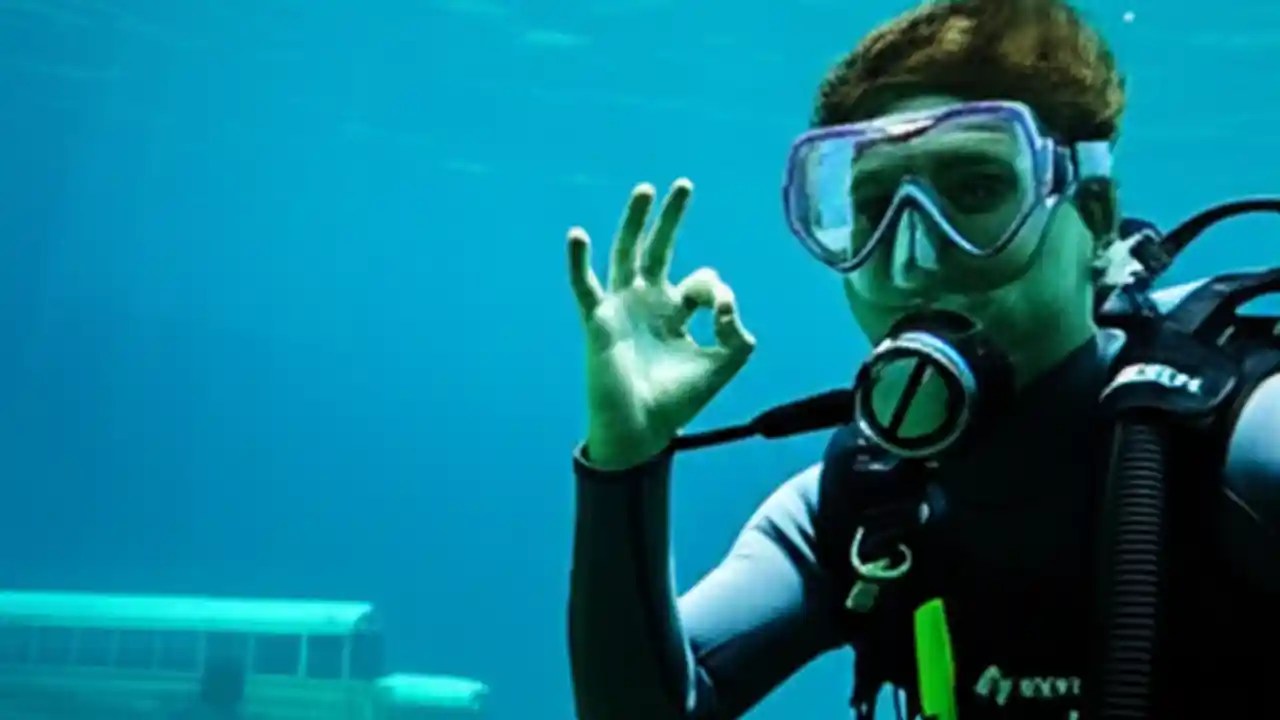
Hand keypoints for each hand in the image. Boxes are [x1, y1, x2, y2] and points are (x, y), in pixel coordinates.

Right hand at [567, 178, 755, 469]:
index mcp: (677, 312)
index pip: (703, 280)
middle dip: (672, 218)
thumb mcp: (723, 365)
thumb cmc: (678, 401)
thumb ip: (737, 333)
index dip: (717, 290)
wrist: (642, 429)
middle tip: (683, 185)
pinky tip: (577, 235)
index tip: (721, 313)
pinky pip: (583, 285)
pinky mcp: (598, 320)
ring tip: (645, 189)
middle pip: (659, 249)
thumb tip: (725, 301)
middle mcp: (648, 303)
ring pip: (626, 254)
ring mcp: (621, 308)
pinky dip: (578, 261)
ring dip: (634, 221)